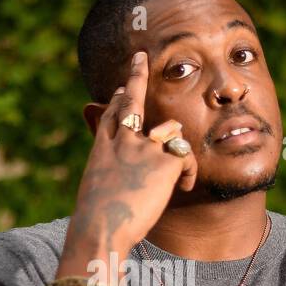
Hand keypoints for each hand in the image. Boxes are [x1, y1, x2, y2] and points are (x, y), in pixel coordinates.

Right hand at [69, 51, 197, 253]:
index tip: (122, 89)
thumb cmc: (96, 223)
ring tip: (179, 172)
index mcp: (101, 150)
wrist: (100, 227)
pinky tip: (183, 188)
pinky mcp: (164, 161)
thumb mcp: (96, 195)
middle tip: (141, 57)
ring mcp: (143, 148)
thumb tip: (114, 195)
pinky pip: (186, 158)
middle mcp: (122, 142)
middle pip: (130, 102)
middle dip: (136, 76)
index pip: (111, 116)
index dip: (118, 101)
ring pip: (171, 130)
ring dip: (177, 145)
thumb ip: (110, 184)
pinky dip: (189, 174)